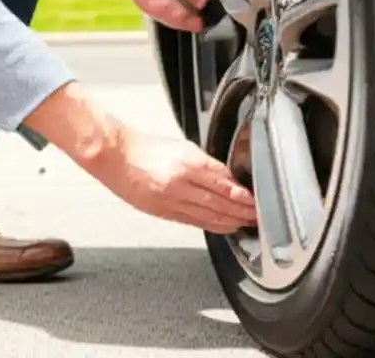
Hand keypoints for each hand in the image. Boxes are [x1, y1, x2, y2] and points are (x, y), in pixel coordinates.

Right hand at [88, 129, 255, 234]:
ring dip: (231, 221)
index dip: (242, 194)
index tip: (255, 199)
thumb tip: (227, 178)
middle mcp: (180, 183)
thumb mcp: (182, 147)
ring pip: (210, 216)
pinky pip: (195, 222)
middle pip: (220, 202)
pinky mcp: (164, 212)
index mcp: (187, 162)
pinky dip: (213, 226)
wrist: (116, 158)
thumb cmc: (146, 149)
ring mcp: (171, 200)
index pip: (223, 182)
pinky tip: (225, 227)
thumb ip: (205, 164)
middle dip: (242, 210)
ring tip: (246, 223)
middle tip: (257, 215)